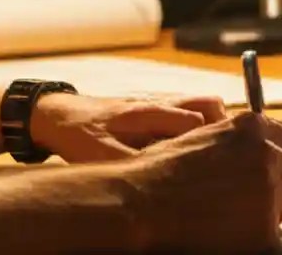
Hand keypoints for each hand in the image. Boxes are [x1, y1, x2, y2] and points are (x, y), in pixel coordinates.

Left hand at [30, 92, 226, 161]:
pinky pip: (190, 110)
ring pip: (203, 104)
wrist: (61, 115)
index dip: (209, 141)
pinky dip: (198, 125)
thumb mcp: (99, 155)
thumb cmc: (79, 135)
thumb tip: (161, 182)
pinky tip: (187, 150)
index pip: (197, 119)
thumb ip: (132, 164)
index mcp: (149, 112)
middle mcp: (160, 101)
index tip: (214, 165)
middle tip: (216, 158)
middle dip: (221, 129)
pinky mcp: (157, 106)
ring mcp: (161, 101)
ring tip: (205, 155)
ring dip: (210, 125)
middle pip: (210, 105)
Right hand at [122, 112, 281, 252]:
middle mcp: (266, 154)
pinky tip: (234, 232)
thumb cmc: (161, 171)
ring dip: (274, 211)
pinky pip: (278, 233)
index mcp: (250, 127)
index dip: (280, 157)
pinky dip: (260, 236)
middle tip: (255, 198)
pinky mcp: (265, 227)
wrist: (142, 203)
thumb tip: (263, 148)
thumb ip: (238, 139)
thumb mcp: (202, 135)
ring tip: (239, 216)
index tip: (272, 168)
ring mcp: (268, 190)